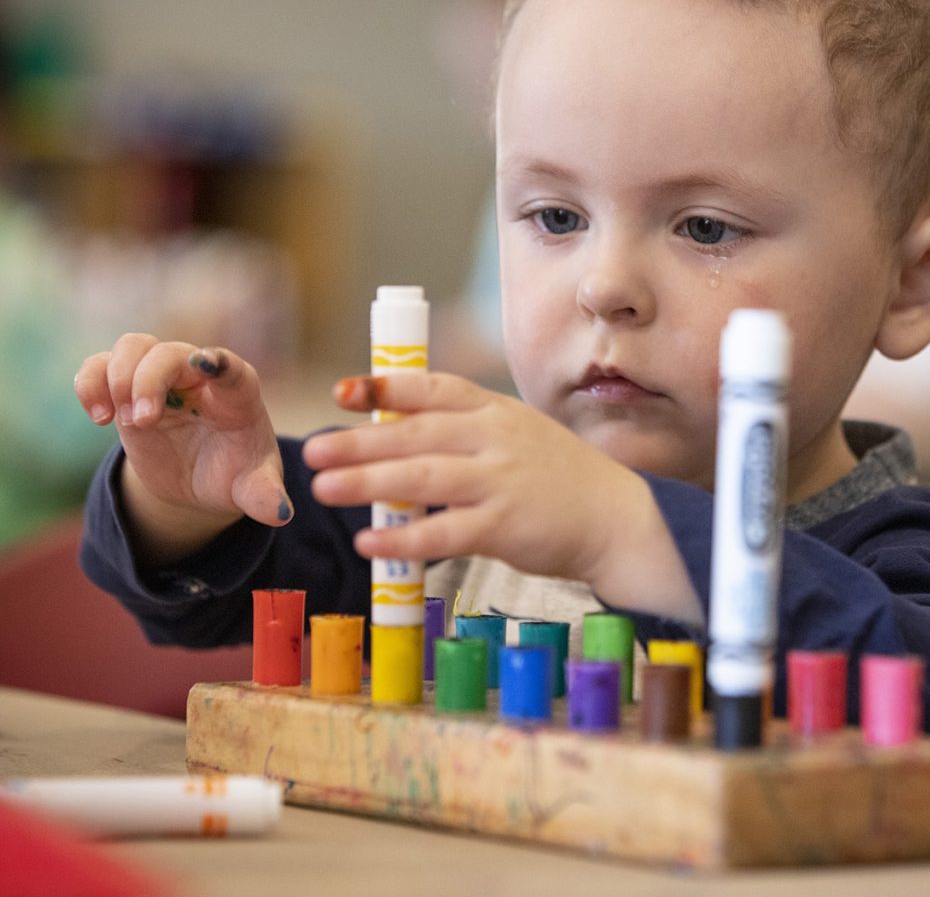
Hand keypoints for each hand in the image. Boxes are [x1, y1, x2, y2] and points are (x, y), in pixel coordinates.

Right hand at [74, 334, 289, 563]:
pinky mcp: (127, 390)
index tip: (206, 362)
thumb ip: (265, 496)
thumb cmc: (236, 473)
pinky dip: (90, 382)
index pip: (231, 367)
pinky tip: (99, 417)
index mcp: (237, 395)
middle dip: (150, 379)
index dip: (219, 361)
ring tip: (118, 419)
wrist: (201, 480)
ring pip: (134, 346)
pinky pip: (100, 366)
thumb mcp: (252, 487)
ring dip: (119, 375)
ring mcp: (161, 379)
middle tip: (144, 420)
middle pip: (171, 352)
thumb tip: (279, 514)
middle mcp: (199, 376)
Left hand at [304, 373, 702, 624]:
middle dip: (359, 441)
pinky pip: (443, 531)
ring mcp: (500, 481)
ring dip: (367, 483)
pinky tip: (368, 541)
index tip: (344, 390)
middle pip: (415, 434)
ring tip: (324, 488)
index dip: (385, 387)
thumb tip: (392, 433)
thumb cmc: (557, 479)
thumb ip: (463, 432)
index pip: (434, 388)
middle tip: (313, 449)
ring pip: (421, 478)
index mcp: (495, 411)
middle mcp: (495, 439)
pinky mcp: (504, 526)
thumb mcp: (516, 435)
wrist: (616, 518)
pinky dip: (403, 537)